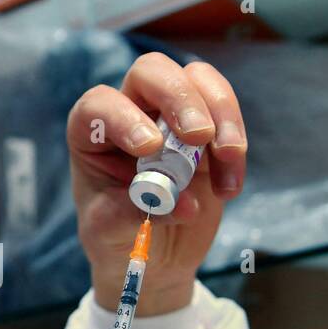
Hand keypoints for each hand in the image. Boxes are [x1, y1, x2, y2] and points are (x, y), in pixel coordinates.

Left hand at [67, 53, 247, 315]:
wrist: (151, 256)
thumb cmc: (116, 238)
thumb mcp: (108, 233)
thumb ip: (134, 214)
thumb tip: (184, 204)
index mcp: (91, 133)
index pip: (100, 106)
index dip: (123, 118)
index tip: (148, 148)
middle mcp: (129, 112)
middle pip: (151, 72)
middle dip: (179, 97)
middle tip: (199, 136)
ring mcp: (170, 116)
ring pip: (198, 80)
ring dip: (221, 114)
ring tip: (228, 158)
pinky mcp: (207, 131)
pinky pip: (226, 113)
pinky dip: (236, 143)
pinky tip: (229, 187)